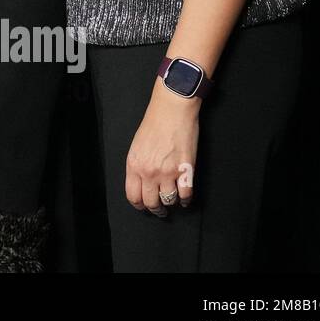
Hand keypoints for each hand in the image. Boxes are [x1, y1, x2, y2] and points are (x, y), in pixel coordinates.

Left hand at [125, 83, 199, 215]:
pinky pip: (186, 195)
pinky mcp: (185, 170)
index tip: (144, 206)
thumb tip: (142, 183)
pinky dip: (186, 200)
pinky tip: (185, 198)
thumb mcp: (137, 146)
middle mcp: (149, 171)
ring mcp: (168, 172)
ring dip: (171, 204)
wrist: (171, 110)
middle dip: (156, 209)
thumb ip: (138, 165)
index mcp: (134, 165)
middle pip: (151, 203)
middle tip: (160, 210)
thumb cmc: (154, 124)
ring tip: (172, 201)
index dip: (139, 205)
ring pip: (169, 200)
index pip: (133, 196)